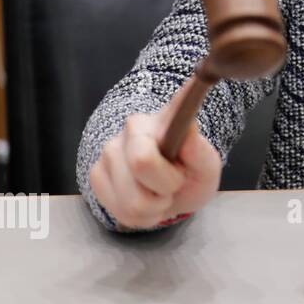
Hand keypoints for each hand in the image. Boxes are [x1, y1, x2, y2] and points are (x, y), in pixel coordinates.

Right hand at [88, 92, 221, 228]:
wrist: (175, 189)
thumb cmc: (192, 172)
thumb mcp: (207, 166)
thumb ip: (199, 151)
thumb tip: (189, 128)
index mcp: (160, 122)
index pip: (150, 141)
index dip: (161, 129)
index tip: (178, 88)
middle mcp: (130, 130)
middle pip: (140, 167)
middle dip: (165, 189)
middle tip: (173, 185)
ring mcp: (108, 152)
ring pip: (129, 202)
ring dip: (153, 208)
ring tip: (160, 194)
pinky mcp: (97, 174)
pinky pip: (119, 212)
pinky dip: (139, 216)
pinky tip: (146, 201)